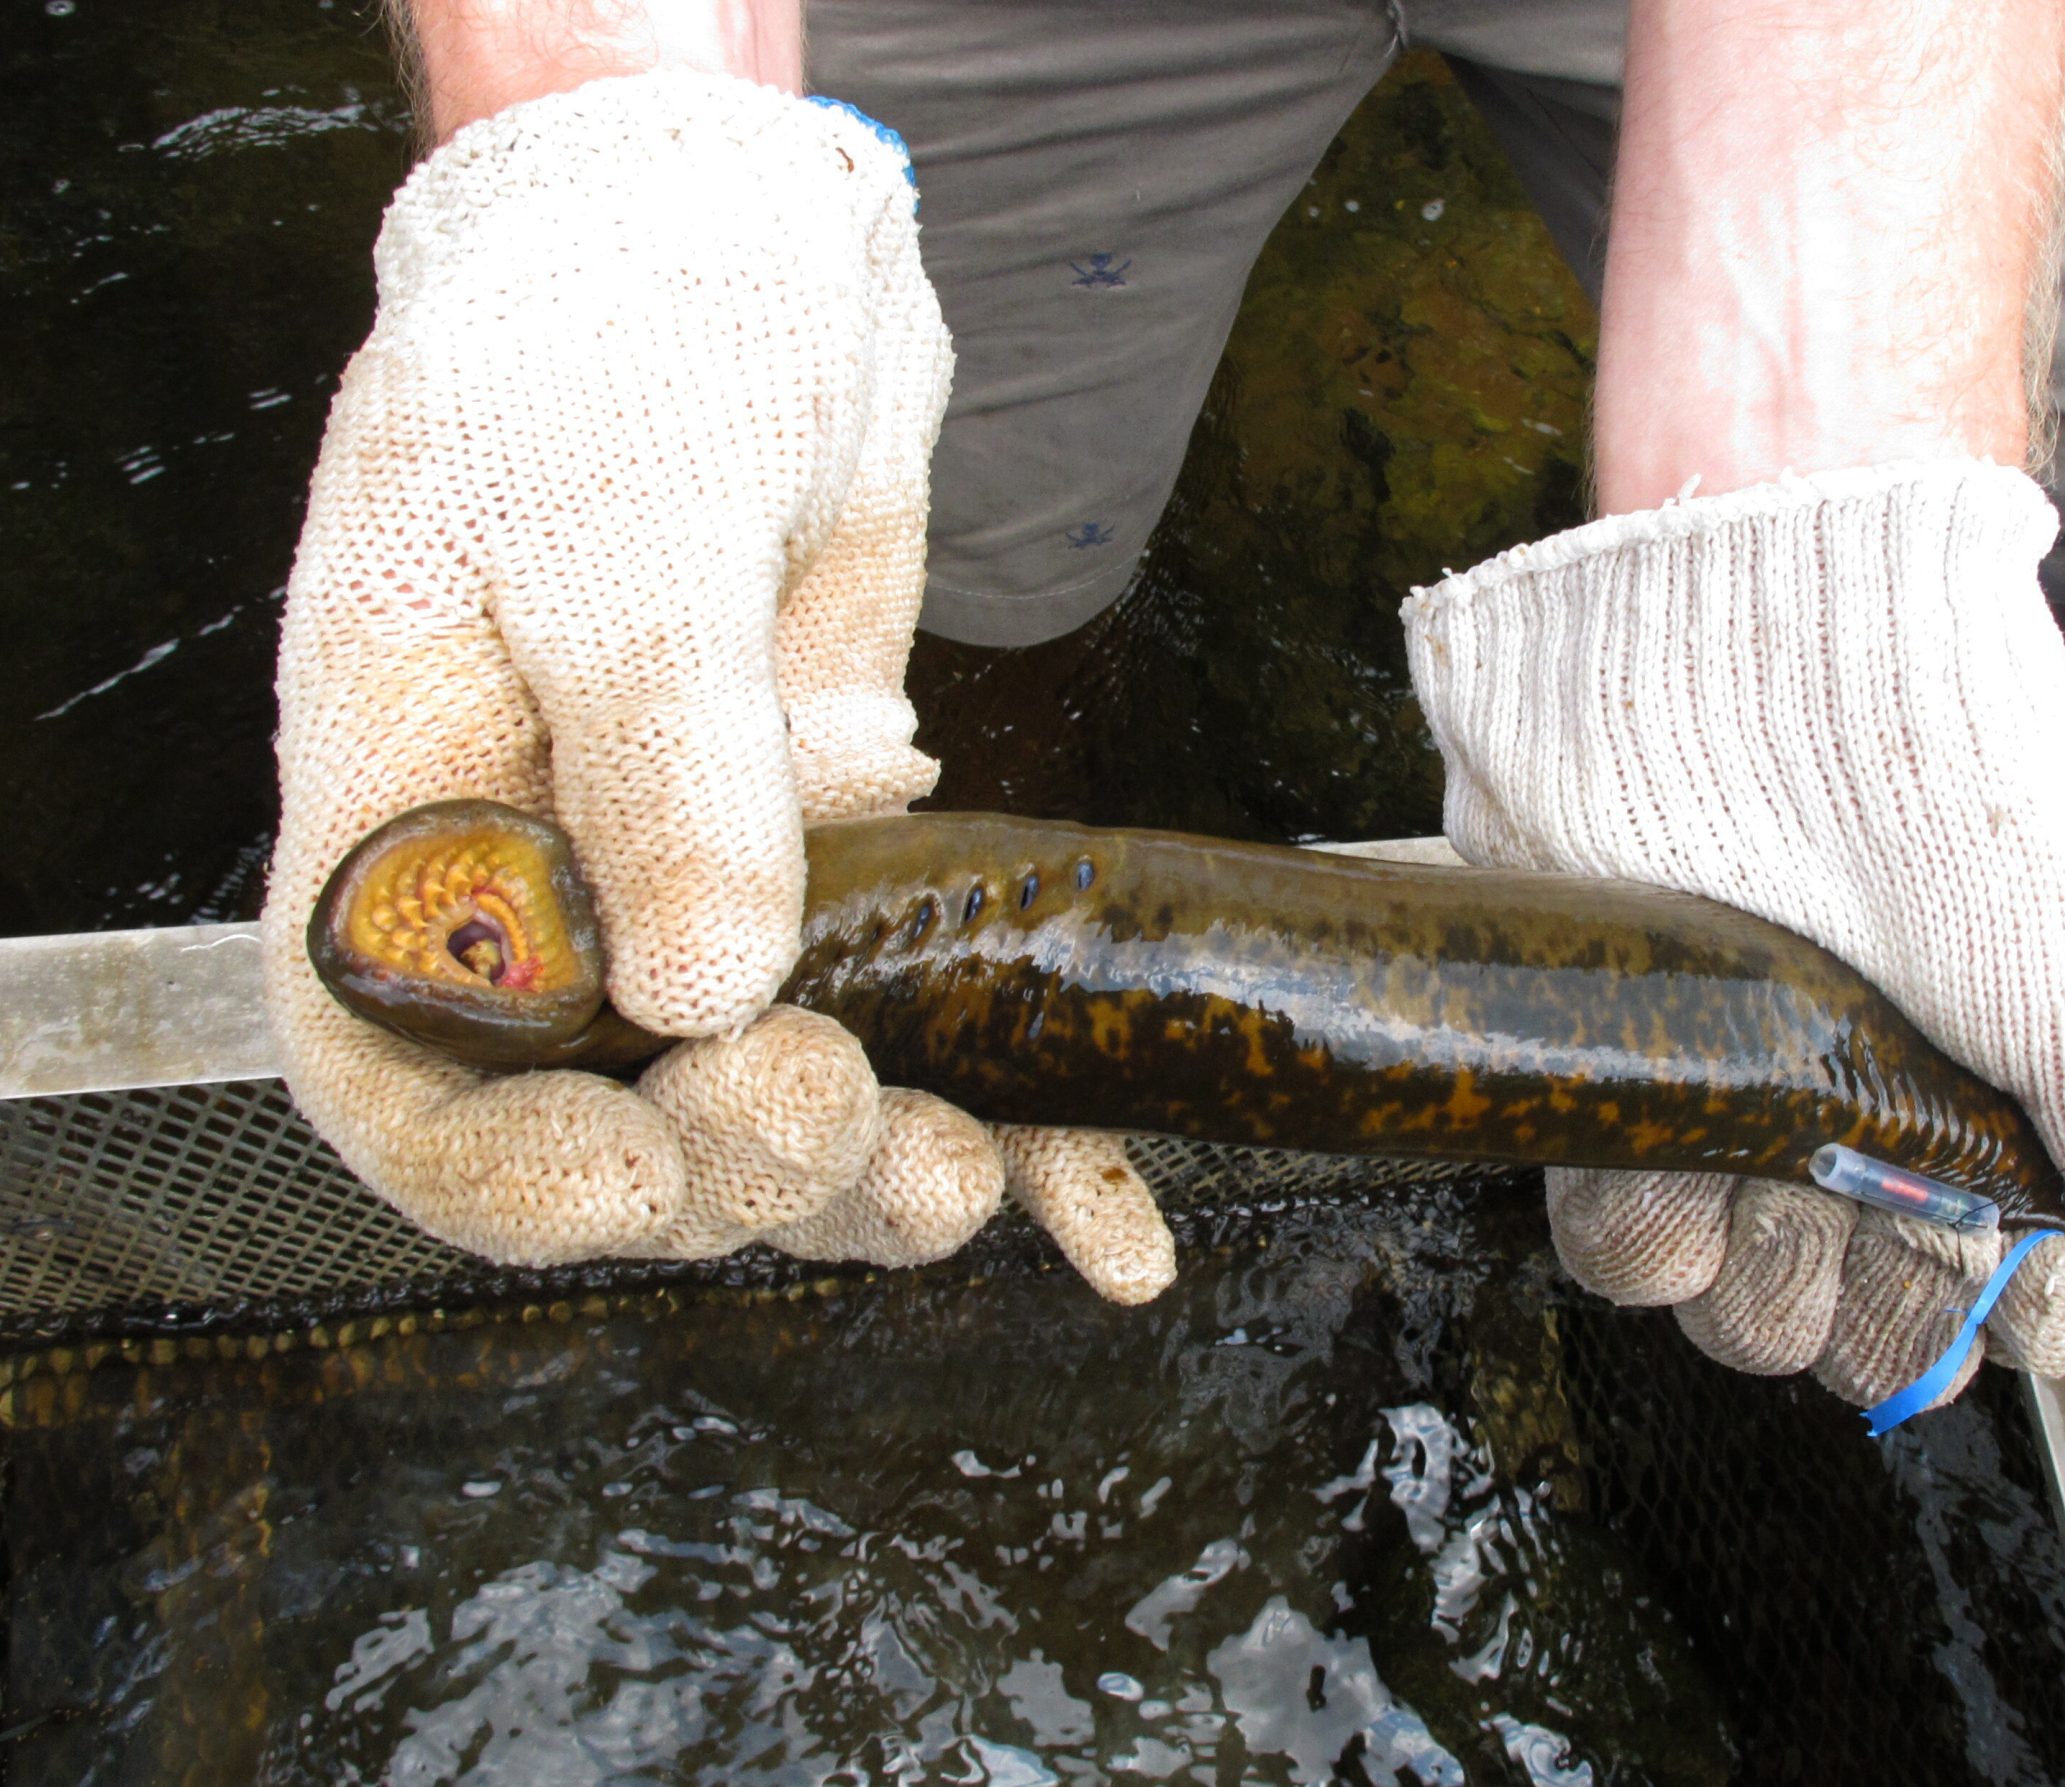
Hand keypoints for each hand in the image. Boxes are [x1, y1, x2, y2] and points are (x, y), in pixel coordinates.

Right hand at [261, 72, 1173, 1298]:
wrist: (741, 258)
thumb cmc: (612, 340)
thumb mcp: (618, 527)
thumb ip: (660, 751)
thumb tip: (707, 983)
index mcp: (415, 822)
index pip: (401, 1074)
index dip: (503, 1172)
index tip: (639, 1176)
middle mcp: (553, 893)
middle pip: (619, 1121)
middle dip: (740, 1160)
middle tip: (843, 1112)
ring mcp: (709, 893)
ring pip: (781, 1109)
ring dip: (878, 1177)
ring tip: (977, 1171)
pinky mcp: (856, 877)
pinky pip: (925, 1037)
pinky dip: (1025, 1130)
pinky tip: (1107, 1210)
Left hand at [1404, 460, 2064, 1435]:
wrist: (1748, 650)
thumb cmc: (1942, 795)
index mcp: (1988, 1108)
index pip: (2007, 1306)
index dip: (2024, 1323)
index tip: (2045, 1291)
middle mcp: (1858, 1124)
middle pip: (1865, 1330)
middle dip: (1889, 1306)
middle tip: (1891, 1208)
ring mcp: (1728, 1108)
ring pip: (1738, 1309)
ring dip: (1766, 1277)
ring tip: (1779, 1162)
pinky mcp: (1609, 1078)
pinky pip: (1619, 1247)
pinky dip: (1651, 1228)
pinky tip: (1687, 1145)